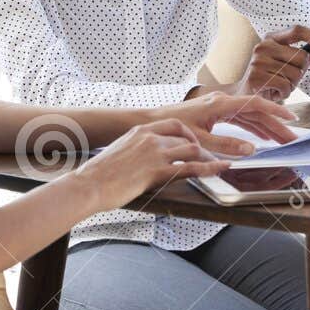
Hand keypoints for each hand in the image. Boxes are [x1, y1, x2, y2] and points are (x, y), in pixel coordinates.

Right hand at [76, 118, 247, 208]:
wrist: (89, 184)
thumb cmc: (99, 174)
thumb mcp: (120, 153)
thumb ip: (136, 151)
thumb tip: (143, 160)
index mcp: (140, 131)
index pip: (172, 124)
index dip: (187, 132)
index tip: (193, 140)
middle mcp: (150, 138)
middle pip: (185, 136)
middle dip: (200, 146)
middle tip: (208, 155)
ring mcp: (155, 153)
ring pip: (192, 150)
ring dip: (207, 157)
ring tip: (218, 165)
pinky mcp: (158, 171)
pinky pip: (191, 168)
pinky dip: (210, 168)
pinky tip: (220, 169)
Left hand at [163, 90, 298, 144]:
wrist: (153, 122)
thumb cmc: (173, 127)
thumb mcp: (200, 140)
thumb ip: (226, 145)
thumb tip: (251, 149)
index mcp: (220, 104)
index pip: (255, 104)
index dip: (275, 112)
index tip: (291, 119)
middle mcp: (222, 102)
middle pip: (256, 112)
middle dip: (275, 126)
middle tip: (291, 139)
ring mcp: (219, 107)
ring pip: (249, 116)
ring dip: (266, 128)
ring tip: (282, 140)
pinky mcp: (215, 113)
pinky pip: (240, 119)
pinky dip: (252, 128)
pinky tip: (261, 137)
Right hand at [234, 26, 309, 100]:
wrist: (245, 96)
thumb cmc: (269, 78)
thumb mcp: (287, 64)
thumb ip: (304, 56)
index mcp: (272, 38)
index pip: (298, 30)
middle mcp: (264, 46)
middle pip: (302, 57)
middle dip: (301, 72)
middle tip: (288, 78)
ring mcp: (258, 61)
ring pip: (295, 74)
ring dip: (292, 85)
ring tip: (278, 86)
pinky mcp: (256, 77)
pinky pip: (285, 86)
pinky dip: (284, 92)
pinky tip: (274, 92)